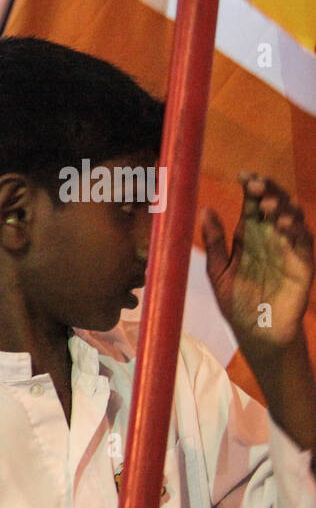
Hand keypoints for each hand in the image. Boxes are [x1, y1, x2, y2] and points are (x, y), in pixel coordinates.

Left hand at [203, 174, 313, 355]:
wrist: (256, 332)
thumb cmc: (236, 302)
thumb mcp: (218, 271)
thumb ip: (214, 241)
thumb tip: (203, 209)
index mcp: (249, 237)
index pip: (253, 206)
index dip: (251, 188)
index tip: (243, 175)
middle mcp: (270, 238)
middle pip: (275, 205)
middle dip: (267, 191)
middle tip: (254, 184)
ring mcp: (288, 249)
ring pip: (292, 218)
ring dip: (282, 208)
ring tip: (266, 204)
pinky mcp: (302, 264)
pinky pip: (303, 241)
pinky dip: (295, 230)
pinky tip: (282, 224)